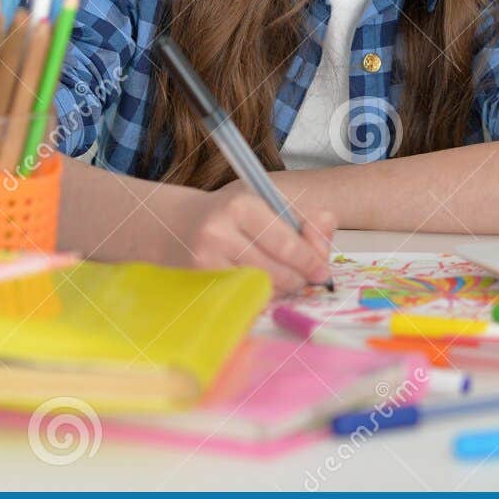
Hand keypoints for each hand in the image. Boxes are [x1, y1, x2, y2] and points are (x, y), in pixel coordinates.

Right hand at [186, 183, 334, 292]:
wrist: (174, 225)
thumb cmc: (229, 214)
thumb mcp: (264, 203)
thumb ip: (302, 219)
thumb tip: (324, 242)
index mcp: (242, 204)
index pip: (286, 241)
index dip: (310, 260)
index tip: (323, 271)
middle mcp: (220, 231)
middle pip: (275, 267)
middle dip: (299, 278)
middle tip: (310, 281)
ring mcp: (205, 259)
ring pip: (260, 285)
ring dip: (282, 289)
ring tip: (289, 282)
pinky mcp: (198, 280)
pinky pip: (241, 295)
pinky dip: (259, 294)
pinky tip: (265, 287)